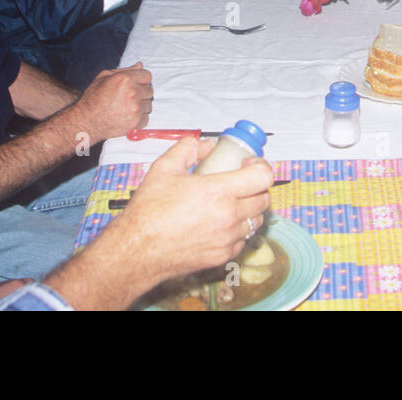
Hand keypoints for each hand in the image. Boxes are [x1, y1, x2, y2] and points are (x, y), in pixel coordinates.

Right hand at [71, 62, 152, 141]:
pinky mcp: (136, 121)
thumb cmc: (93, 98)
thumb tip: (140, 65)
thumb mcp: (104, 77)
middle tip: (127, 97)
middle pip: (150, 90)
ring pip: (148, 104)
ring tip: (125, 107)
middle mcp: (133, 92)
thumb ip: (125, 70)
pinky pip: (146, 117)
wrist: (86, 121)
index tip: (134, 85)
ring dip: (140, 106)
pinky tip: (126, 116)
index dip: (140, 80)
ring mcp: (135, 108)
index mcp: (126, 79)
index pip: (147, 76)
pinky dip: (138, 118)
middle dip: (141, 92)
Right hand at [119, 138, 273, 281]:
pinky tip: (221, 223)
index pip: (263, 177)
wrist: (137, 250)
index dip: (261, 167)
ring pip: (256, 221)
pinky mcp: (222, 256)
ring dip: (250, 209)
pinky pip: (243, 240)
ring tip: (232, 202)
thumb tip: (207, 145)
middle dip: (257, 187)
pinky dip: (238, 230)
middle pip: (264, 199)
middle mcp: (229, 217)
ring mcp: (227, 239)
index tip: (250, 164)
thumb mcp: (164, 168)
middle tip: (242, 182)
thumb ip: (189, 149)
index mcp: (219, 192)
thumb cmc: (149, 211)